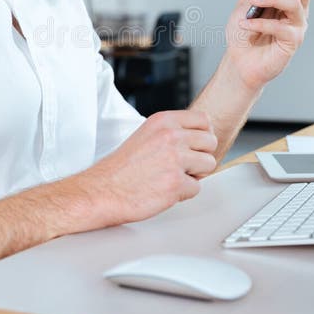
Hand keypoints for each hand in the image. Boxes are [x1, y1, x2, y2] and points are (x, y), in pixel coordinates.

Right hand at [66, 109, 217, 229]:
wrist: (103, 191)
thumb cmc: (121, 168)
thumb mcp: (146, 135)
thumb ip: (171, 132)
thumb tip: (198, 136)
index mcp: (163, 121)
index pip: (204, 120)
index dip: (203, 135)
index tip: (196, 145)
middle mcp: (171, 136)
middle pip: (211, 142)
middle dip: (201, 156)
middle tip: (184, 165)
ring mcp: (175, 159)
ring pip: (209, 164)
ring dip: (195, 175)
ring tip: (172, 177)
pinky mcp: (176, 182)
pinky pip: (197, 188)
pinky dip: (184, 193)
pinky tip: (165, 190)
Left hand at [225, 0, 313, 92]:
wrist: (238, 61)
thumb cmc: (244, 33)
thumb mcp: (247, 3)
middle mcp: (296, 9)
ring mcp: (297, 25)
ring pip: (295, 4)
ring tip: (254, 1)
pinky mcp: (293, 41)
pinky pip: (281, 27)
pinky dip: (261, 23)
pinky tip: (248, 24)